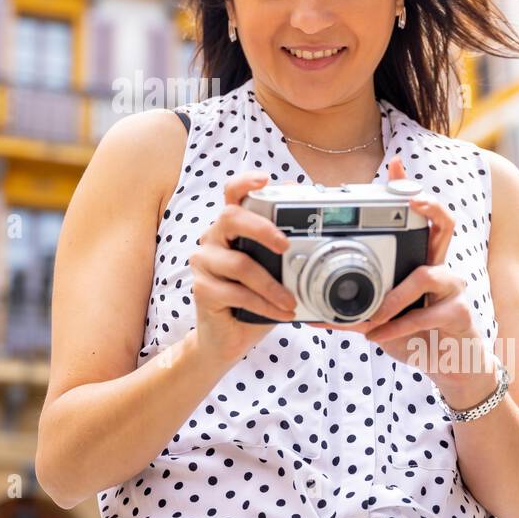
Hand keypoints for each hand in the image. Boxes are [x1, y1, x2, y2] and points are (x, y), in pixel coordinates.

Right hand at [190, 171, 298, 366]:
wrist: (227, 338)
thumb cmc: (254, 299)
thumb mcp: (275, 271)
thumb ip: (287, 249)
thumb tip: (316, 233)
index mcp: (232, 228)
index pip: (232, 194)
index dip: (246, 182)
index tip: (266, 179)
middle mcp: (213, 239)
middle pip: (230, 217)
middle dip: (262, 228)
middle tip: (285, 245)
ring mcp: (204, 263)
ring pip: (239, 263)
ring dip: (271, 284)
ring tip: (291, 300)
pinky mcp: (202, 289)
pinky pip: (237, 293)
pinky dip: (264, 305)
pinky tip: (281, 313)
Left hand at [306, 156, 497, 406]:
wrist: (450, 371)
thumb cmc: (415, 337)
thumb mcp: (381, 319)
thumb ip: (353, 310)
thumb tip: (310, 315)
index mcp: (420, 262)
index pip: (420, 219)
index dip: (410, 191)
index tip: (395, 166)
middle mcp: (441, 268)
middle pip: (444, 224)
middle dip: (429, 207)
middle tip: (413, 199)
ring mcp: (454, 289)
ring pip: (426, 274)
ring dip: (392, 299)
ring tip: (370, 320)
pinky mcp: (460, 314)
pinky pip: (426, 314)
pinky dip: (397, 326)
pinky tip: (379, 336)